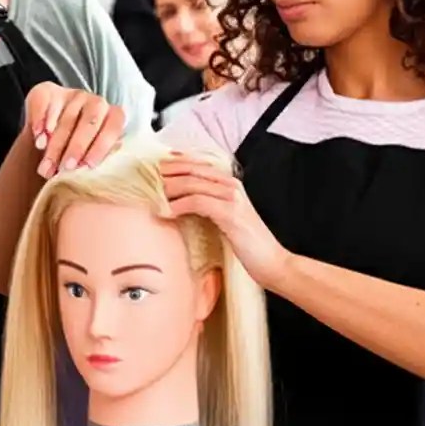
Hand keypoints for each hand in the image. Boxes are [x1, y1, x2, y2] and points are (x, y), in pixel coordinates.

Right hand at [25, 81, 124, 178]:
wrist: (50, 138)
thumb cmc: (78, 155)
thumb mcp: (90, 158)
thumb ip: (99, 160)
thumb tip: (103, 172)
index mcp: (113, 117)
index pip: (112, 129)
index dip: (100, 148)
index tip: (87, 167)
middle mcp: (96, 102)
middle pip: (88, 123)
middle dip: (75, 148)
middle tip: (64, 169)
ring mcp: (72, 95)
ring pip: (65, 119)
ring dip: (55, 146)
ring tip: (46, 168)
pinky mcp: (47, 92)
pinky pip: (44, 105)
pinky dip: (41, 122)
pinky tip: (39, 140)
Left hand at [161, 156, 289, 285]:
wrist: (273, 262)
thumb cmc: (249, 245)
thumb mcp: (227, 220)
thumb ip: (210, 208)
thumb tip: (182, 204)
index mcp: (232, 186)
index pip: (201, 165)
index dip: (179, 162)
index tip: (160, 165)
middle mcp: (233, 187)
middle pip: (195, 170)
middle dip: (171, 171)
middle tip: (151, 175)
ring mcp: (233, 199)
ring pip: (194, 184)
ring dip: (171, 188)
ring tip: (155, 194)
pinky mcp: (230, 214)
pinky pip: (199, 203)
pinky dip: (180, 205)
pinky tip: (168, 211)